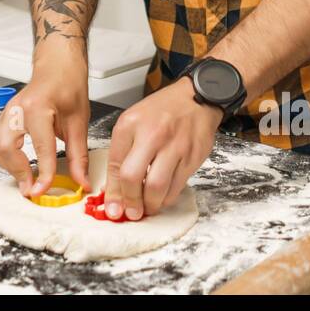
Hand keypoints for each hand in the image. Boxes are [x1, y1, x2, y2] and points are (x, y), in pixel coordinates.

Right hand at [0, 57, 90, 197]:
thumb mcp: (79, 121)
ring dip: (8, 166)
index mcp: (38, 108)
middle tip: (32, 187)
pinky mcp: (3, 117)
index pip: (40, 148)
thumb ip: (79, 155)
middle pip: (5, 149)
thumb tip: (82, 181)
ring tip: (26, 176)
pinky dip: (4, 158)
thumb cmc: (68, 86)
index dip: (43, 174)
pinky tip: (19, 163)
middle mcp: (17, 109)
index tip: (43, 190)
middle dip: (17, 172)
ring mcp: (6, 112)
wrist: (57, 67)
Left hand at [102, 78, 221, 220]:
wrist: (196, 98)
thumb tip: (115, 185)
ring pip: (158, 187)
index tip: (113, 207)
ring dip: (150, 204)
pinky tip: (162, 197)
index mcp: (131, 124)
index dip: (113, 191)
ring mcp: (174, 146)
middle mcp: (152, 135)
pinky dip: (167, 198)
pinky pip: (177, 186)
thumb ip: (123, 150)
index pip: (116, 164)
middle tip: (130, 212)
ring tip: (146, 208)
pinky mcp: (192, 157)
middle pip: (133, 177)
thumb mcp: (134, 121)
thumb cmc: (162, 110)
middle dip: (130, 201)